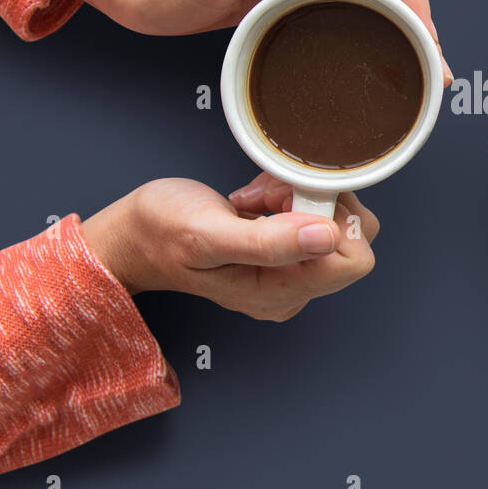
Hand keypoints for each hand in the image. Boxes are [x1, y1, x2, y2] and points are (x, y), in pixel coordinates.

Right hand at [81, 174, 378, 321]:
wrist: (134, 236)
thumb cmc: (161, 235)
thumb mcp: (208, 235)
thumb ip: (269, 241)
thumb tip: (327, 236)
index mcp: (281, 292)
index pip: (353, 258)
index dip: (329, 219)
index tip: (288, 203)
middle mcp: (293, 289)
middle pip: (351, 237)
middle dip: (314, 203)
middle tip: (268, 198)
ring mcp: (291, 271)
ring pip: (334, 220)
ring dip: (298, 196)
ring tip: (255, 200)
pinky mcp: (286, 251)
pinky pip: (314, 216)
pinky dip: (289, 197)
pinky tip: (256, 202)